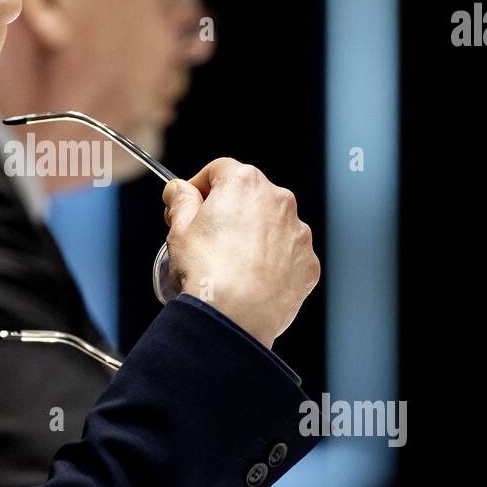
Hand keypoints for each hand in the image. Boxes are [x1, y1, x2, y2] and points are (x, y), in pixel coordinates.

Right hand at [162, 158, 319, 347]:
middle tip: (207, 235)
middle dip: (229, 210)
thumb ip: (180, 200)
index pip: (220, 170)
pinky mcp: (308, 263)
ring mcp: (298, 233)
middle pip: (249, 196)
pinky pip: (287, 255)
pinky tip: (251, 279)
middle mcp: (279, 201)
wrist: (234, 317)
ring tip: (230, 263)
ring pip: (271, 225)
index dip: (200, 185)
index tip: (190, 203)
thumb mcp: (179, 228)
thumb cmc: (207, 270)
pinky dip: (272, 262)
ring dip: (253, 235)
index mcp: (245, 183)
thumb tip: (179, 191)